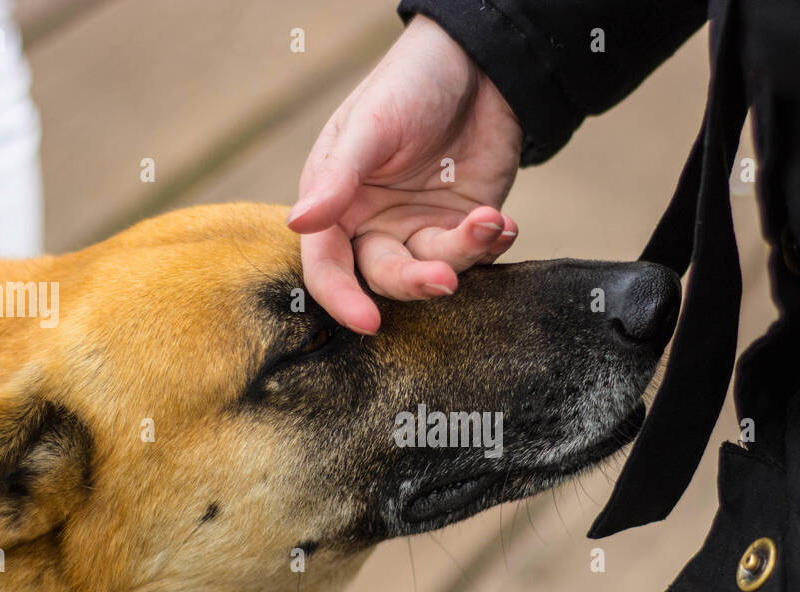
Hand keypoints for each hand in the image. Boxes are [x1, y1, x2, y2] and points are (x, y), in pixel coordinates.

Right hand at [288, 14, 522, 332]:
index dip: (342, 298)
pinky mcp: (464, 224)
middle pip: (386, 277)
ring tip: (490, 221)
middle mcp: (375, 223)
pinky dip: (491, 246)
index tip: (368, 322)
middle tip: (446, 278)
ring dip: (465, 254)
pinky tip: (501, 224)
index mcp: (337, 204)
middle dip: (417, 282)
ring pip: (437, 269)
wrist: (478, 62)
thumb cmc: (410, 84)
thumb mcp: (370, 126)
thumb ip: (337, 178)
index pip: (327, 266)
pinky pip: (477, 255)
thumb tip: (297, 224)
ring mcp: (422, 226)